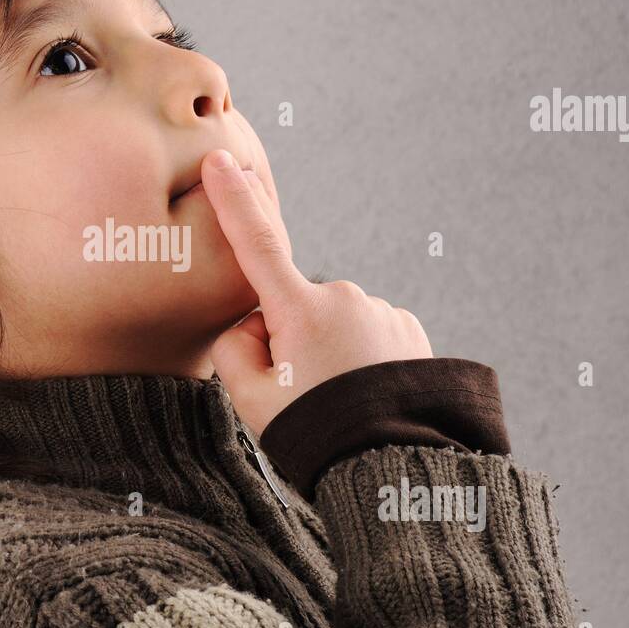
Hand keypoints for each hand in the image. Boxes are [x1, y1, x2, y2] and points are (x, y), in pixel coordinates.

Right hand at [202, 149, 432, 437]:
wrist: (397, 467)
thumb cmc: (317, 436)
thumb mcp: (252, 401)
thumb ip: (234, 351)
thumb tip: (256, 326)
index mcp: (300, 310)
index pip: (257, 244)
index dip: (234, 202)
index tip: (220, 160)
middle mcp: (343, 297)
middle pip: (291, 306)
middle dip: (285, 340)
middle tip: (300, 395)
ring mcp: (381, 310)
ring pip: (331, 324)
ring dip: (326, 353)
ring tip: (338, 403)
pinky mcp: (408, 329)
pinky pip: (366, 335)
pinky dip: (358, 358)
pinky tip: (364, 394)